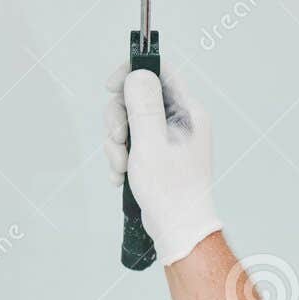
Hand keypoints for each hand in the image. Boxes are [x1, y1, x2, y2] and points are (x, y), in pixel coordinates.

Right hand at [103, 64, 220, 265]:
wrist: (178, 227)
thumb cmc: (171, 189)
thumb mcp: (151, 142)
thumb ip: (143, 105)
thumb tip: (138, 73)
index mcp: (187, 111)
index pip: (161, 72)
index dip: (132, 72)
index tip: (110, 87)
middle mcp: (180, 120)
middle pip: (138, 97)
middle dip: (119, 119)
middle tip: (118, 140)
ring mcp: (169, 138)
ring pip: (130, 122)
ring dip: (117, 144)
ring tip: (121, 167)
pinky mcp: (159, 154)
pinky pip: (131, 143)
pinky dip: (122, 158)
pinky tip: (122, 176)